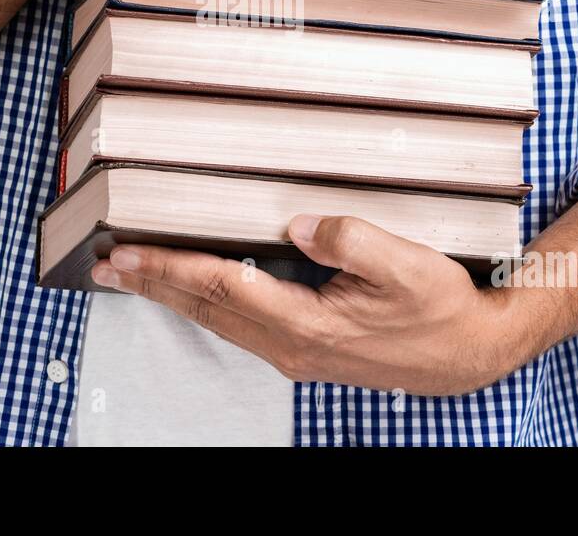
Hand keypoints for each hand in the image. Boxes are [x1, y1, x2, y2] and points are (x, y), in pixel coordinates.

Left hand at [90, 214, 533, 395]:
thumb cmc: (442, 307)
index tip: (126, 254)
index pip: (221, 287)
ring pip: (219, 321)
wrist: (470, 352)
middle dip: (153, 285)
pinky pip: (240, 326)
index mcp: (308, 324)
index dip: (169, 267)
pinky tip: (198, 292)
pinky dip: (207, 304)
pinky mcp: (307, 351)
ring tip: (137, 276)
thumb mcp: (404, 263)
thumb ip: (347, 238)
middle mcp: (292, 346)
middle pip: (207, 309)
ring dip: (174, 296)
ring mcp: (297, 354)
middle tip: (107, 266)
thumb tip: (296, 223)